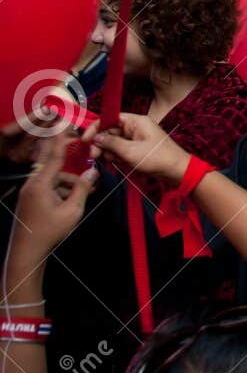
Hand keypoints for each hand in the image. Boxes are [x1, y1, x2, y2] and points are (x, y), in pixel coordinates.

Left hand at [11, 135, 97, 255]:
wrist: (27, 251)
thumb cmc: (50, 232)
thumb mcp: (72, 211)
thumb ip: (82, 189)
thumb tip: (93, 172)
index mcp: (41, 184)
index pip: (53, 155)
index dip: (60, 138)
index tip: (63, 121)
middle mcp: (33, 184)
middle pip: (55, 167)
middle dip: (70, 164)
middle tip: (81, 154)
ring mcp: (30, 192)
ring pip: (54, 179)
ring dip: (69, 183)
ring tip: (86, 194)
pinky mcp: (31, 199)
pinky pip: (49, 187)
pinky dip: (62, 190)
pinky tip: (73, 201)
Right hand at [87, 114, 192, 180]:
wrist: (176, 171)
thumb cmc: (157, 158)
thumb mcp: (130, 151)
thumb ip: (111, 143)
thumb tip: (96, 138)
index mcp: (136, 121)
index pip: (110, 118)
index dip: (96, 127)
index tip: (85, 140)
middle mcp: (135, 127)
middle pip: (110, 131)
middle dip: (101, 143)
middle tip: (94, 156)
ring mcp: (136, 139)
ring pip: (114, 142)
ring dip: (108, 152)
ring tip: (109, 162)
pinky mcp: (137, 149)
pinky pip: (121, 150)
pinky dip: (116, 157)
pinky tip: (115, 164)